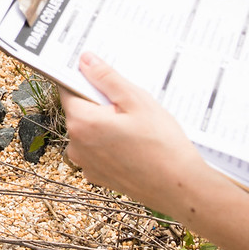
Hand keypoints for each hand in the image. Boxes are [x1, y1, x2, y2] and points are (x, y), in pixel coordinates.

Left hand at [60, 54, 219, 221]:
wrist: (180, 188)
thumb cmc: (162, 145)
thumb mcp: (137, 101)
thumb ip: (107, 79)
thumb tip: (85, 60)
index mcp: (82, 123)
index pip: (68, 89)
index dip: (83, 79)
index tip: (99, 75)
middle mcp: (76, 145)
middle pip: (80, 111)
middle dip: (100, 103)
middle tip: (130, 105)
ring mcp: (85, 164)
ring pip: (89, 131)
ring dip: (106, 124)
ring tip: (136, 128)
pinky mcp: (97, 176)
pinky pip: (97, 150)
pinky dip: (110, 144)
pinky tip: (134, 145)